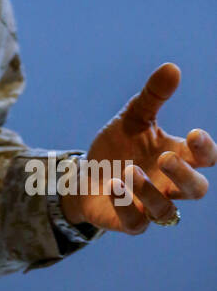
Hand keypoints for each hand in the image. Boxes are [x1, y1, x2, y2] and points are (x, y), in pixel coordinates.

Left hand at [62, 62, 214, 233]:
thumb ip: (153, 96)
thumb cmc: (118, 147)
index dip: (206, 149)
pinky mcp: (128, 221)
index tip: (194, 135)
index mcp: (176, 156)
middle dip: (186, 175)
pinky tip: (114, 186)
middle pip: (197, 190)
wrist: (85, 174)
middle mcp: (168, 185)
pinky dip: (126, 206)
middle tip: (166, 157)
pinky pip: (136, 223)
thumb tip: (172, 67)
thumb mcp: (133, 117)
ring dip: (150, 191)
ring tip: (130, 171)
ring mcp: (149, 206)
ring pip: (166, 212)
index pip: (206, 158)